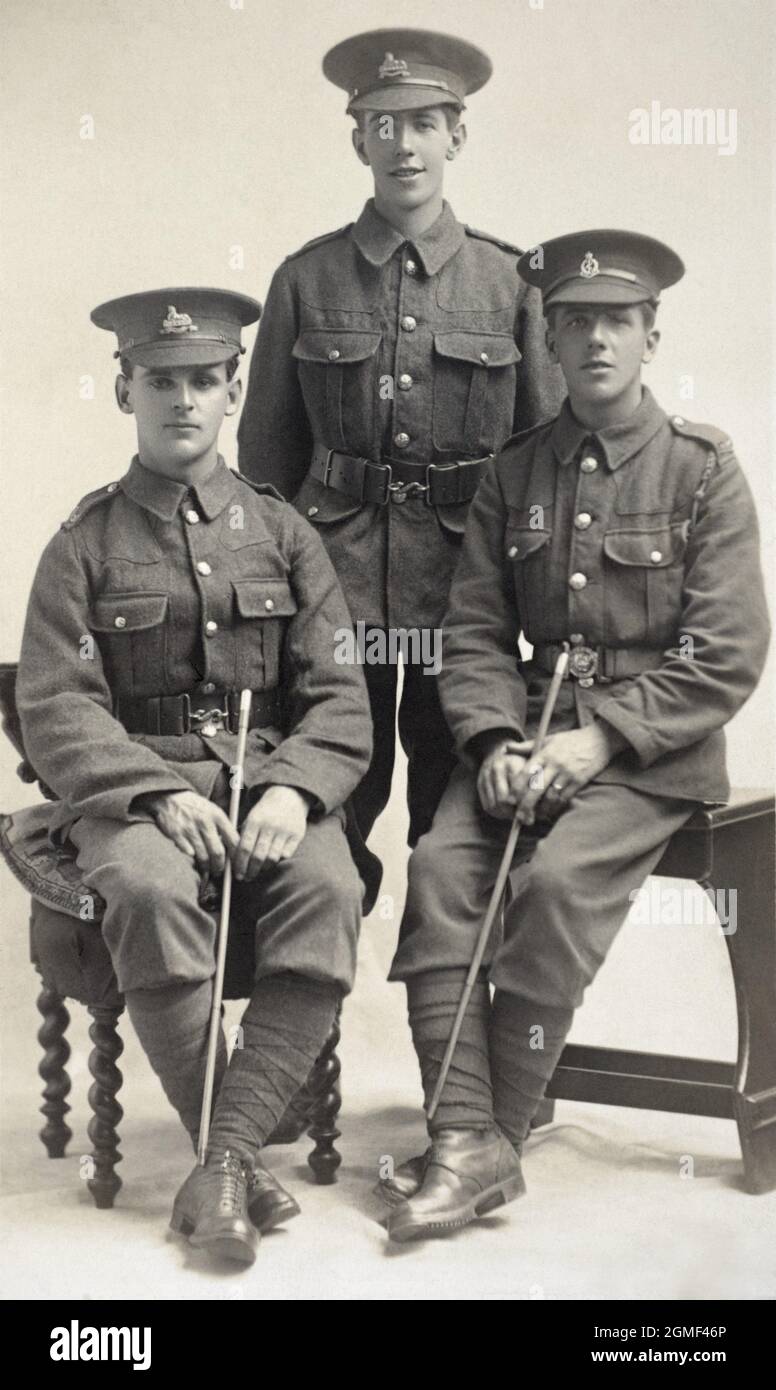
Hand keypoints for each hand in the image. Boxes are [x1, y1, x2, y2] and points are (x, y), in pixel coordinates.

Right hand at [147, 790, 238, 875]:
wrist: (170, 797)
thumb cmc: (195, 807)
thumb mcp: (213, 810)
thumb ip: (223, 827)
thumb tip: (233, 848)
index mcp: (218, 816)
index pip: (234, 841)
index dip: (236, 857)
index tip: (236, 864)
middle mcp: (205, 822)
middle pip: (217, 853)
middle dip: (220, 866)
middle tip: (219, 870)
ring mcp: (190, 829)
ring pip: (203, 857)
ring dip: (206, 867)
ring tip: (207, 869)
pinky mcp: (176, 835)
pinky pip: (188, 854)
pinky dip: (191, 860)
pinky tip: (193, 861)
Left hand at [233, 786, 309, 879]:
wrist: (288, 795)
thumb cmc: (264, 812)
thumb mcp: (251, 817)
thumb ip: (241, 836)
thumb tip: (230, 859)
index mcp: (255, 820)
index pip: (244, 848)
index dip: (239, 864)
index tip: (237, 874)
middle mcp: (270, 825)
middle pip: (258, 856)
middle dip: (250, 871)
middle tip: (247, 878)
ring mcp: (285, 830)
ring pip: (272, 858)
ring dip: (263, 868)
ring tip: (258, 870)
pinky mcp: (297, 834)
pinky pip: (286, 855)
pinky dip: (278, 860)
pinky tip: (271, 861)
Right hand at [477, 739, 529, 819]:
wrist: (499, 749)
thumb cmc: (521, 762)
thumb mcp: (532, 768)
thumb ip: (536, 788)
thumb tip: (539, 813)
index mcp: (513, 763)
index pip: (518, 791)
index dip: (525, 807)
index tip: (532, 816)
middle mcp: (497, 768)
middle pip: (503, 800)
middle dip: (513, 813)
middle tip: (522, 818)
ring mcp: (486, 775)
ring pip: (495, 805)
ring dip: (505, 815)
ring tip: (515, 815)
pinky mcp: (479, 783)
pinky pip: (487, 806)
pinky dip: (497, 813)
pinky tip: (506, 812)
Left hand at [508, 723, 627, 823]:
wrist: (599, 740)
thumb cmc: (571, 740)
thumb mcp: (549, 739)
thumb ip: (527, 746)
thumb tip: (507, 748)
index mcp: (545, 753)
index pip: (526, 773)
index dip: (516, 788)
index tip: (509, 800)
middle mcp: (555, 764)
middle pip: (536, 788)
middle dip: (526, 805)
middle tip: (519, 816)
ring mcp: (568, 773)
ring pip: (551, 796)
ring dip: (542, 809)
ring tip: (535, 816)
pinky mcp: (580, 781)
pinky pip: (565, 798)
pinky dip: (556, 807)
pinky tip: (550, 811)